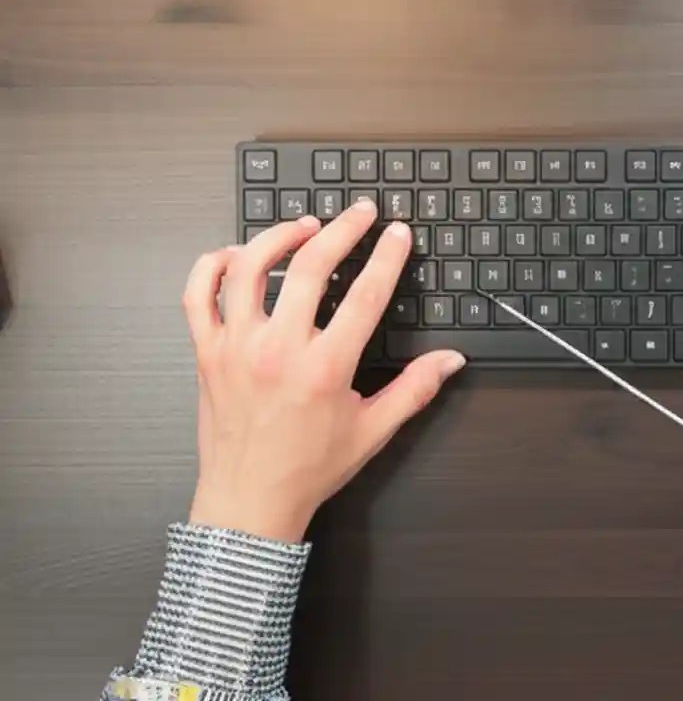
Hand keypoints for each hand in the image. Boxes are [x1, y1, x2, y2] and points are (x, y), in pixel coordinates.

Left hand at [181, 200, 465, 542]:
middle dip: (342, 229)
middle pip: (311, 267)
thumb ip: (415, 390)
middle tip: (360, 213)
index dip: (386, 257)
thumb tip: (450, 360)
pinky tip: (237, 255)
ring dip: (279, 237)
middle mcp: (277, 350)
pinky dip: (214, 265)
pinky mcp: (206, 352)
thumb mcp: (373, 431)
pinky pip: (199, 294)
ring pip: (250, 267)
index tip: (396, 234)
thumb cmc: (308, 468)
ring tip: (304, 226)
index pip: (364, 295)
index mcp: (323, 369)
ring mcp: (236, 347)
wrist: (249, 502)